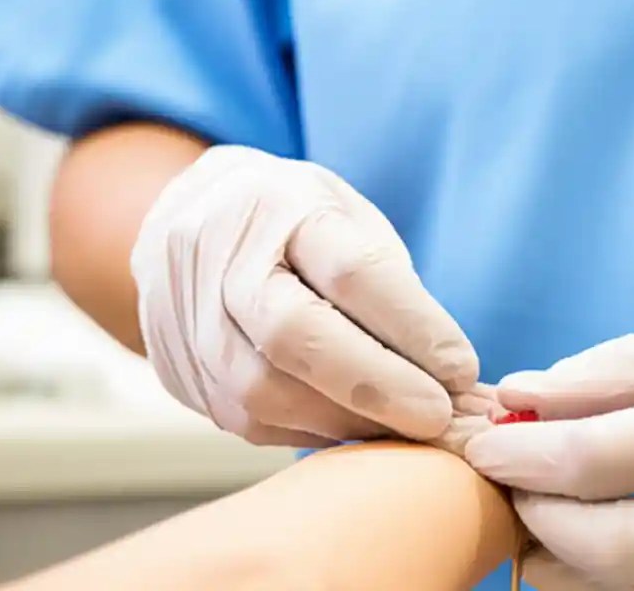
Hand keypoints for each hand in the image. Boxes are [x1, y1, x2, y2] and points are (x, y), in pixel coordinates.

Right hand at [131, 146, 477, 446]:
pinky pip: (243, 418)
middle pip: (294, 334)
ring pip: (261, 390)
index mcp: (279, 204)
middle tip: (435, 416)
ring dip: (344, 419)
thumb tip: (448, 374)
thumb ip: (391, 287)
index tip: (462, 369)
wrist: (188, 213)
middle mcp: (219, 254)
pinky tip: (350, 423)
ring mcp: (183, 312)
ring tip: (401, 426)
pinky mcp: (172, 365)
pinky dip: (307, 429)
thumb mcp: (348, 219)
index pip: (351, 271)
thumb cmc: (294, 220)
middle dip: (375, 385)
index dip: (413, 327)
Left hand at [467, 283, 633, 589]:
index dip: (519, 454)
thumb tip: (524, 395)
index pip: (588, 462)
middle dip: (536, 520)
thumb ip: (614, 372)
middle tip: (508, 482)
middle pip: (601, 551)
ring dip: (571, 565)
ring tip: (544, 518)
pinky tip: (610, 542)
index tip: (481, 440)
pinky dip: (632, 582)